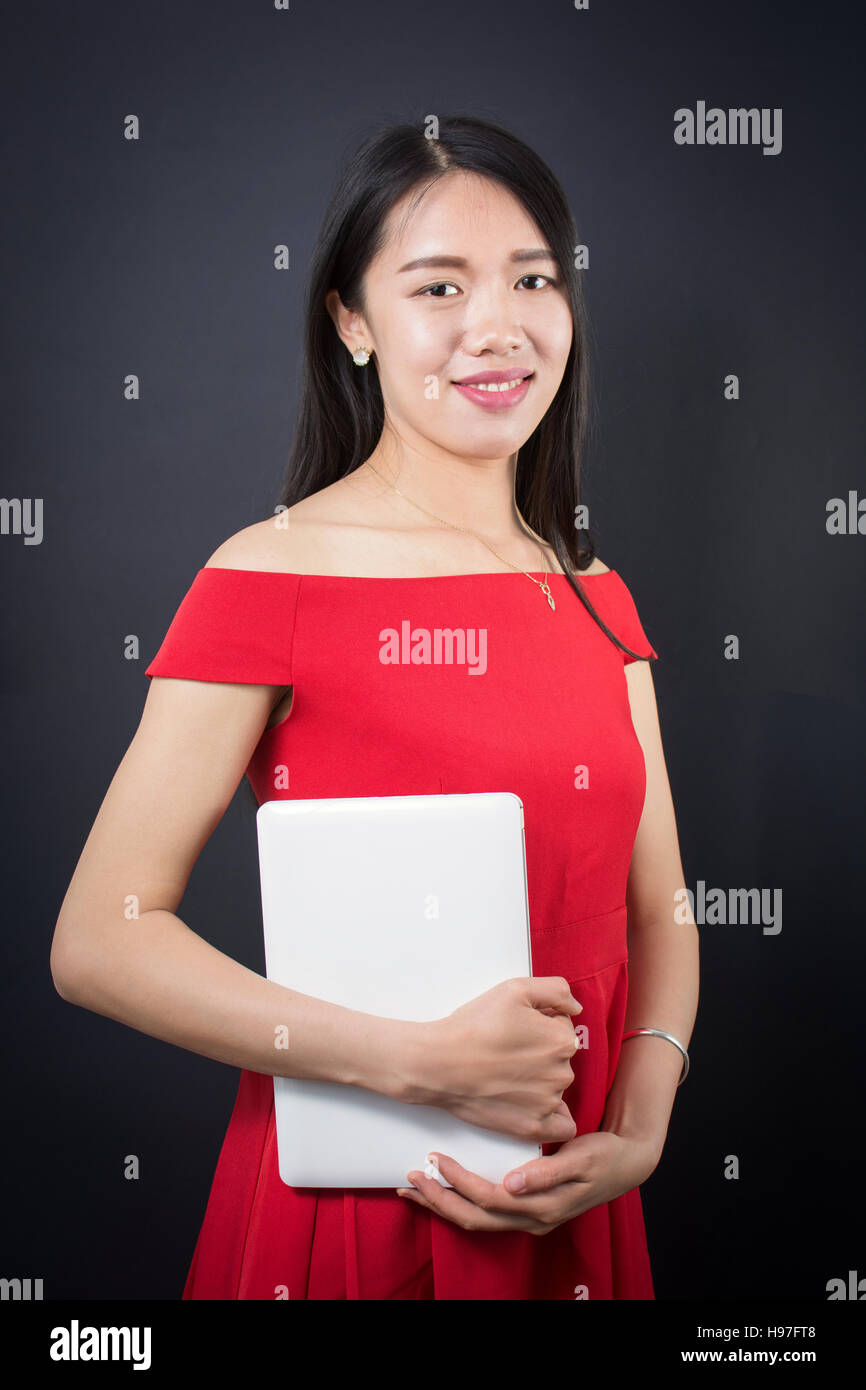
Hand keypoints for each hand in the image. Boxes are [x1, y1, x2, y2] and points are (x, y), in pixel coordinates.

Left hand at [396, 1130, 660, 1234]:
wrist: (627, 1164)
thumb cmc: (603, 1156)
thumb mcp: (581, 1158)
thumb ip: (547, 1172)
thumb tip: (512, 1183)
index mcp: (542, 1207)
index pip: (488, 1199)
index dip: (459, 1181)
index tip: (436, 1157)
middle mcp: (531, 1220)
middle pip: (473, 1218)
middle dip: (437, 1201)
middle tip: (409, 1179)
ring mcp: (528, 1220)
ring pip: (476, 1221)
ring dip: (442, 1206)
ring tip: (414, 1189)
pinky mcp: (527, 1211)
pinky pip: (485, 1215)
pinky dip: (459, 1204)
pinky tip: (443, 1192)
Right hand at [408, 976, 583, 1146]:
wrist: (439, 1063)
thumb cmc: (473, 1026)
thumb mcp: (515, 989)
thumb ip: (556, 990)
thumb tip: (575, 1008)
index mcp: (561, 1040)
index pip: (562, 1027)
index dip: (539, 1023)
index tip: (517, 1027)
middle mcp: (561, 1073)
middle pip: (560, 1058)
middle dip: (540, 1051)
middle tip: (508, 1049)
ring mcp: (548, 1103)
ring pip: (557, 1087)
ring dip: (541, 1080)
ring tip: (506, 1073)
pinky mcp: (532, 1127)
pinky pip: (562, 1127)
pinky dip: (554, 1117)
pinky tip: (535, 1104)